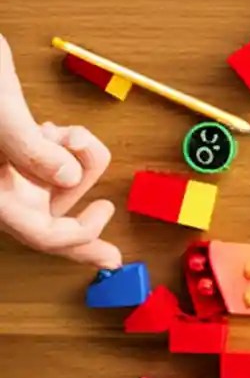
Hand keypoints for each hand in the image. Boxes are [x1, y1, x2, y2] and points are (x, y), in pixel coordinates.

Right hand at [0, 34, 118, 267]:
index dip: (78, 235)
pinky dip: (60, 154)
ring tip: (69, 133)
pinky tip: (55, 131)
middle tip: (110, 246)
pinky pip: (41, 169)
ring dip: (75, 169)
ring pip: (50, 193)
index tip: (106, 210)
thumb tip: (65, 177)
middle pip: (44, 225)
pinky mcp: (6, 155)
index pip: (40, 234)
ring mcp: (1, 173)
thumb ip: (27, 146)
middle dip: (79, 231)